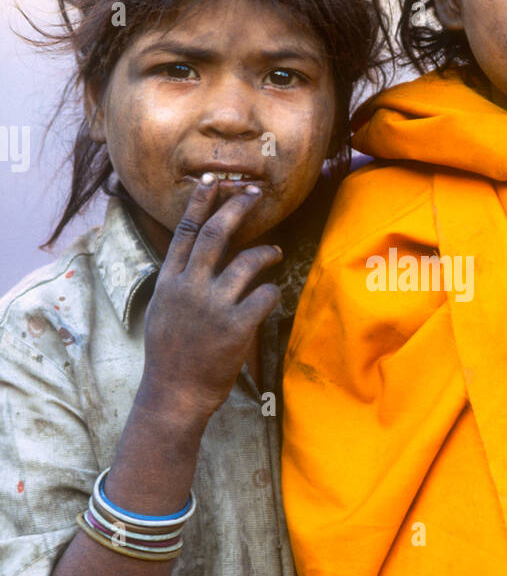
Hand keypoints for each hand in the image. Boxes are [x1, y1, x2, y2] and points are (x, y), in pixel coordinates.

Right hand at [139, 176, 281, 420]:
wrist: (174, 394)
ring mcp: (214, 307)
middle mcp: (190, 288)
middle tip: (254, 192)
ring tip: (275, 252)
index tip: (213, 181)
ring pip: (248, 262)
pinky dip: (272, 291)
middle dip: (237, 208)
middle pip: (217, 234)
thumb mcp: (162, 309)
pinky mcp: (237, 327)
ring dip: (266, 252)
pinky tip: (271, 296)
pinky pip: (265, 295)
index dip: (201, 203)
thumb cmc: (170, 354)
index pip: (186, 232)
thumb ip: (178, 281)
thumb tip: (194, 256)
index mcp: (170, 282)